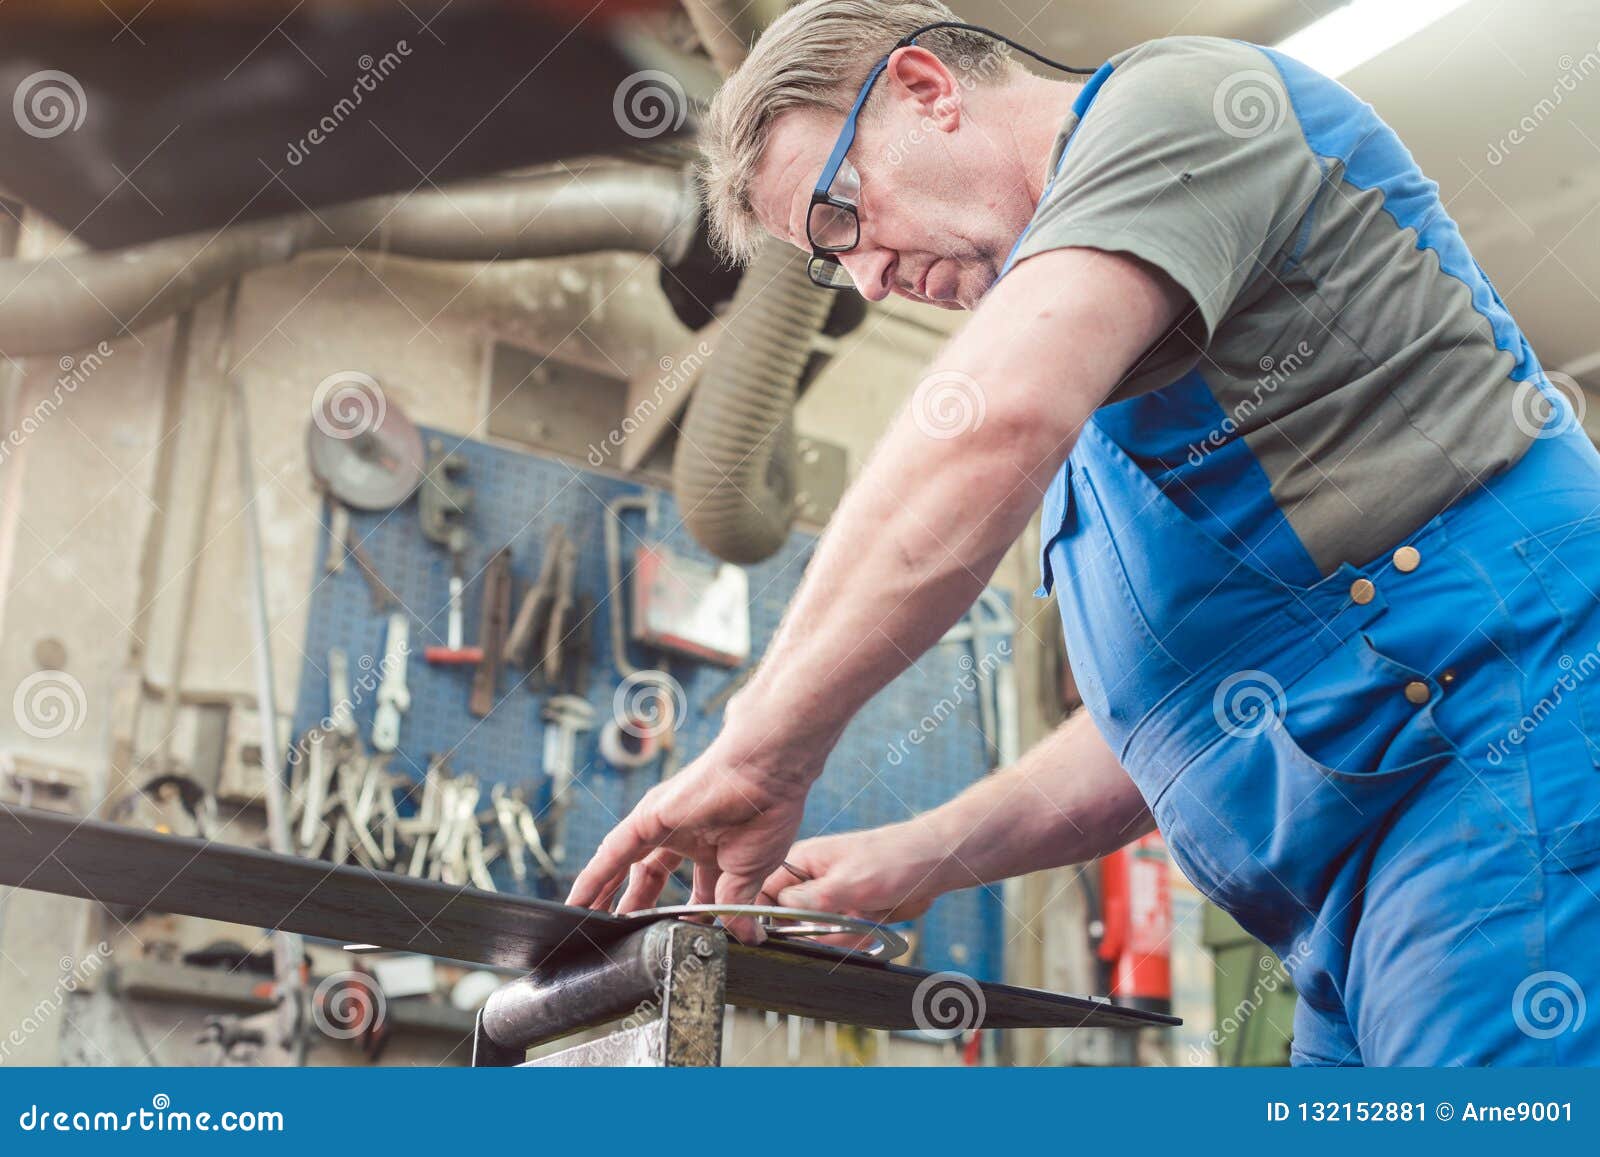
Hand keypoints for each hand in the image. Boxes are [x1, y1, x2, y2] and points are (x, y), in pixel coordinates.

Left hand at [565, 724, 820, 942]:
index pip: (692, 894)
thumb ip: (737, 907)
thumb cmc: (768, 811)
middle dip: (635, 910)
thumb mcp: (750, 875)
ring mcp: (662, 825)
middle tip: (619, 938)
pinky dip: (593, 879)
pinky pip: (612, 854)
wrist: (768, 775)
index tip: (676, 942)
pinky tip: (578, 902)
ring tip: (584, 925)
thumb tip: (746, 937)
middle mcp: (683, 836)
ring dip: (603, 897)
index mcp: (712, 850)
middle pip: (649, 881)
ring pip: (622, 868)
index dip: (683, 919)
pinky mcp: (647, 818)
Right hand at [757, 818, 964, 941]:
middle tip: (843, 923)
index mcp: (801, 862)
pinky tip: (877, 923)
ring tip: (867, 919)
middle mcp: (812, 881)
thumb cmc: (892, 860)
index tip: (770, 939)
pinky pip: (844, 936)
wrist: (935, 864)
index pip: (763, 894)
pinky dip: (860, 935)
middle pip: (792, 922)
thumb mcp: (844, 884)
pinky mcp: (852, 911)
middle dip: (817, 932)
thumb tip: (775, 913)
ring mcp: (833, 897)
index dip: (762, 918)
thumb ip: (805, 901)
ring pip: (820, 934)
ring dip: (843, 935)